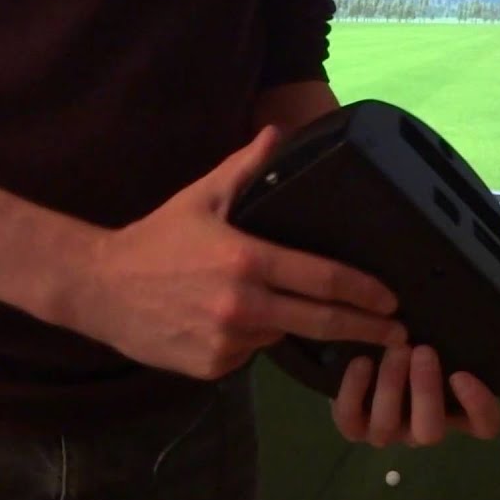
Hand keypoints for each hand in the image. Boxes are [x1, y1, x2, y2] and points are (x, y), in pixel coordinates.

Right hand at [75, 126, 408, 379]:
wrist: (100, 289)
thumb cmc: (156, 240)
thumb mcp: (200, 198)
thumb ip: (244, 169)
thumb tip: (278, 133)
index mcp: (247, 261)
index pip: (323, 279)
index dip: (365, 293)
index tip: (392, 299)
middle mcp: (243, 307)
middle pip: (320, 322)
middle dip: (366, 329)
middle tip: (398, 334)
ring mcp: (228, 342)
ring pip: (280, 338)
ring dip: (287, 325)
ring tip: (266, 304)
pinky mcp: (213, 367)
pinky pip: (249, 355)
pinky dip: (251, 341)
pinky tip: (226, 321)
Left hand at [331, 345, 499, 446]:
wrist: (360, 353)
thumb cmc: (410, 341)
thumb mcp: (433, 337)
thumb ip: (446, 336)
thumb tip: (455, 305)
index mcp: (453, 412)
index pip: (484, 426)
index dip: (478, 408)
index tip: (462, 374)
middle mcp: (421, 428)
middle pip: (431, 433)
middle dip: (426, 392)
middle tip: (422, 351)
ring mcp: (386, 432)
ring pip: (388, 427)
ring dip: (391, 386)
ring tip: (394, 350)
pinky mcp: (353, 426)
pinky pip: (350, 420)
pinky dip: (355, 391)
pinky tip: (361, 361)